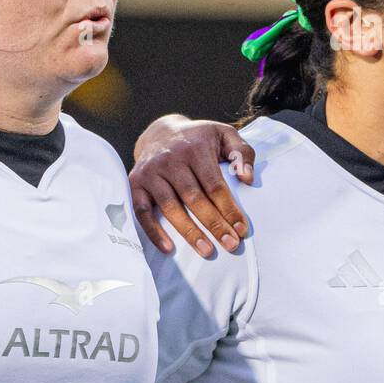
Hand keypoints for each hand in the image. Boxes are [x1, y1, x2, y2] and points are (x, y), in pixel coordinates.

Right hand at [130, 114, 254, 257]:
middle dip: (214, 224)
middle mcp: (170, 160)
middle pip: (194, 198)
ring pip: (170, 207)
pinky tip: (168, 248)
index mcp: (194, 149)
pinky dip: (154, 231)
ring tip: (207, 250)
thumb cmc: (198, 139)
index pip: (214, 184)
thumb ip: (242, 152)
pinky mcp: (136, 183)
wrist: (160, 132)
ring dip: (189, 232)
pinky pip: (142, 211)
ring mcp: (151, 172)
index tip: (242, 229)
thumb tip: (247, 179)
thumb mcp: (224, 135)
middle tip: (231, 245)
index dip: (229, 208)